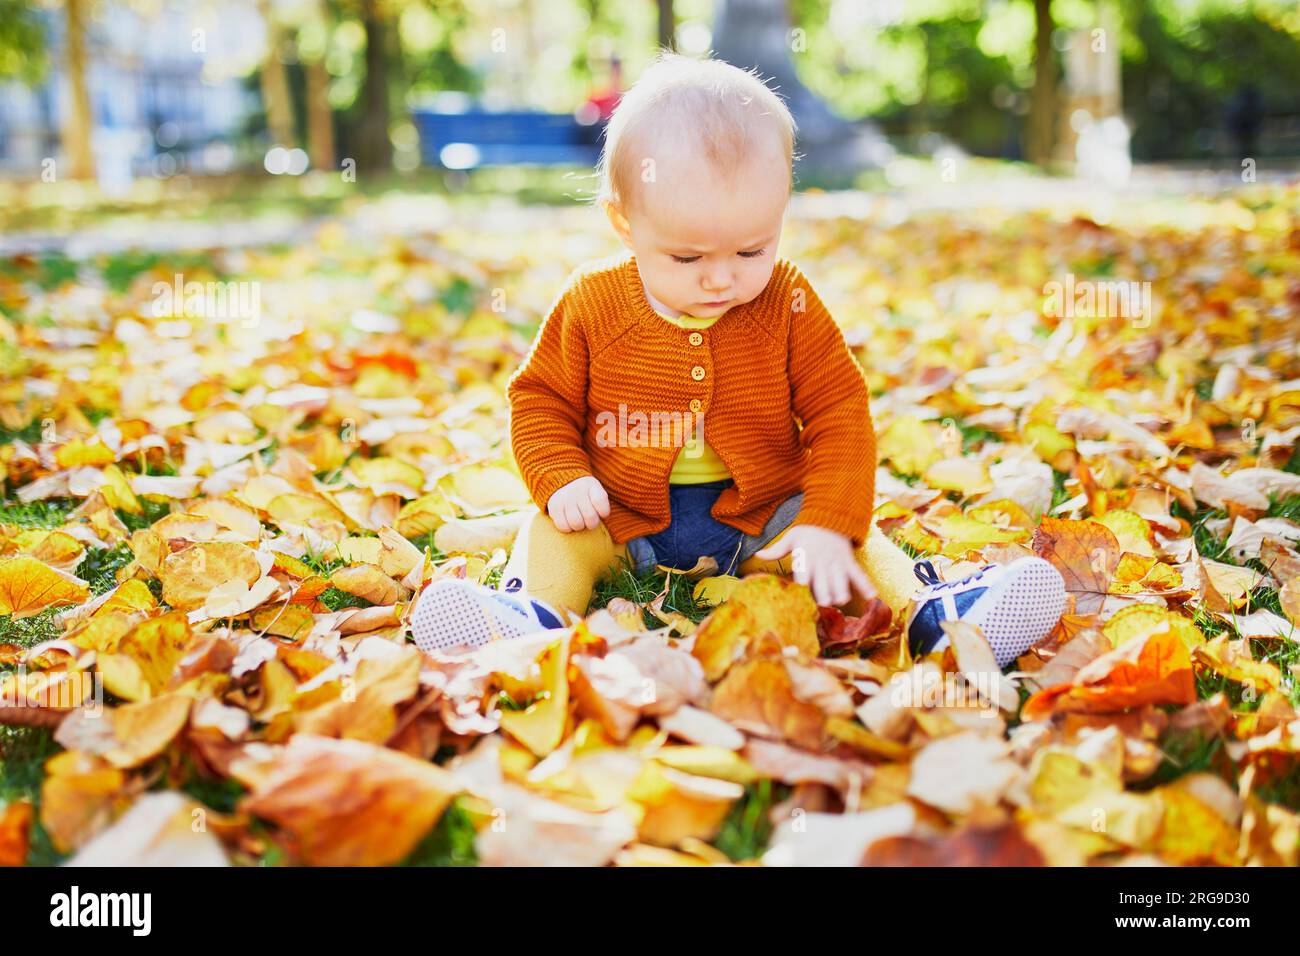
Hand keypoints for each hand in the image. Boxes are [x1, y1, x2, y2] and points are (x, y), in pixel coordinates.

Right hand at [546, 475, 610, 532]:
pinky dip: (568, 528)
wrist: (562, 483)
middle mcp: (578, 490)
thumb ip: (602, 504)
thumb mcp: (596, 492)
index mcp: (592, 485)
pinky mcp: (554, 507)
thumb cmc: (586, 495)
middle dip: (592, 523)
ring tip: (579, 521)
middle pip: (590, 516)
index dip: (604, 512)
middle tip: (590, 521)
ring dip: (580, 526)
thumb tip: (600, 519)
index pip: (600, 500)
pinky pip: (563, 526)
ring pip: (577, 523)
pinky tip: (569, 522)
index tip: (603, 514)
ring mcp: (565, 498)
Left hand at [755, 524, 877, 607]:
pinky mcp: (849, 561)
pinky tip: (872, 597)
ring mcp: (837, 562)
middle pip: (822, 583)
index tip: (799, 605)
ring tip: (841, 604)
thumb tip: (758, 554)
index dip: (802, 590)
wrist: (830, 514)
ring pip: (840, 581)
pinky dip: (866, 585)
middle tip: (822, 611)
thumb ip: (776, 550)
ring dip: (841, 593)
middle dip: (822, 597)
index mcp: (805, 558)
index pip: (802, 576)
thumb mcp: (790, 538)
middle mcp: (821, 562)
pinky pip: (858, 574)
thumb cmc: (807, 530)